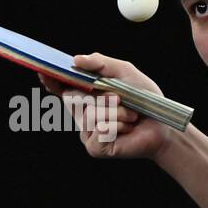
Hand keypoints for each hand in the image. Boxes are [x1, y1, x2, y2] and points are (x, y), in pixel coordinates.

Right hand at [37, 53, 170, 160]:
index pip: (61, 88)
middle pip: (74, 98)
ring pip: (90, 115)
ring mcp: (87, 134)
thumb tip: (75, 59)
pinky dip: (118, 125)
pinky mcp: (95, 148)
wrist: (164, 126)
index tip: (42, 71)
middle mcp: (82, 116)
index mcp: (86, 97)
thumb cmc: (145, 100)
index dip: (50, 80)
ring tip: (130, 116)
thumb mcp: (124, 73)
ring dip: (116, 112)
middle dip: (100, 96)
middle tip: (120, 98)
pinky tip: (127, 129)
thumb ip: (101, 63)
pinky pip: (100, 130)